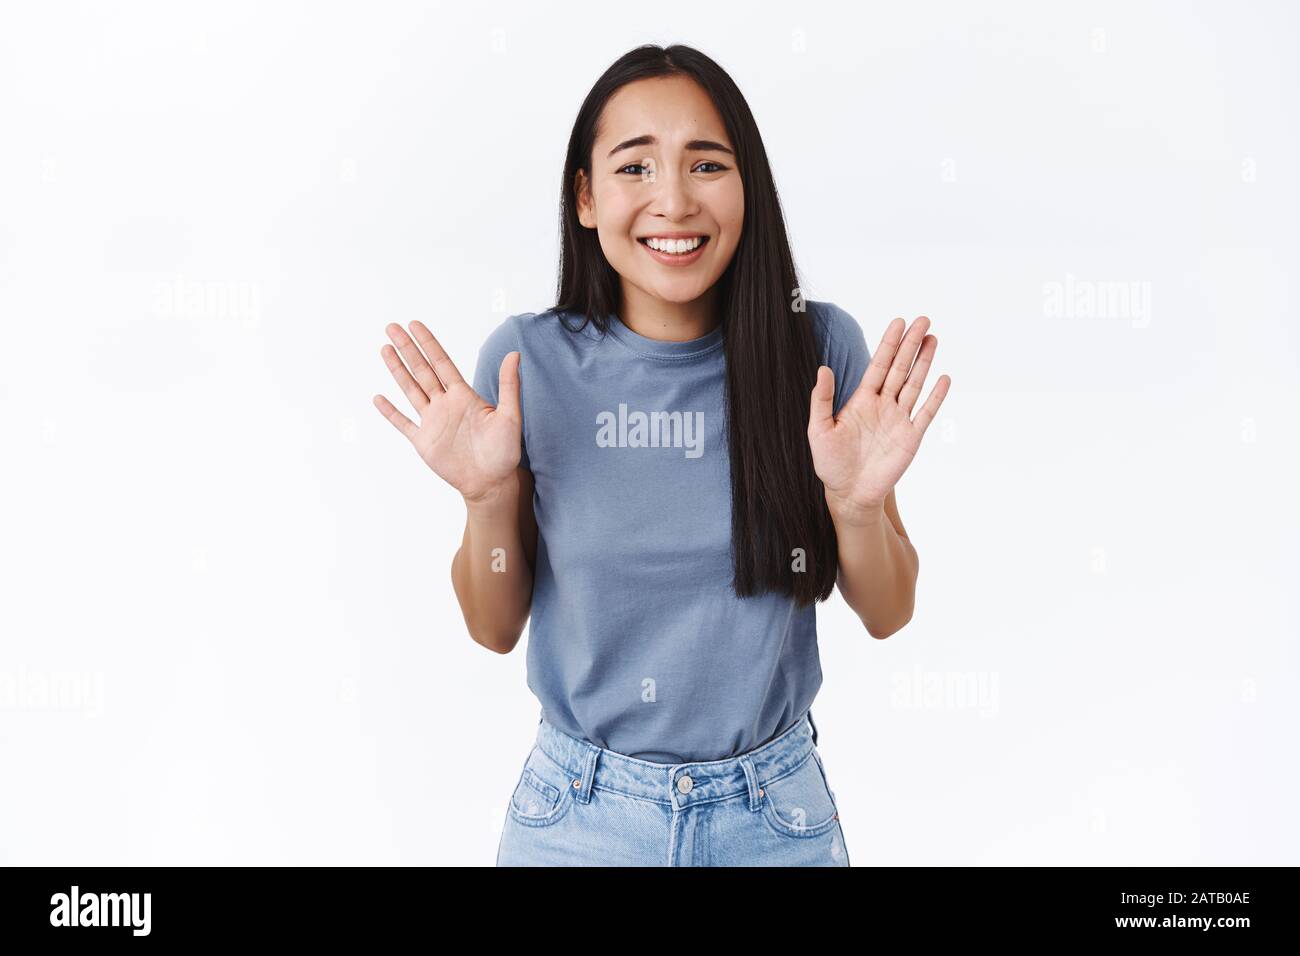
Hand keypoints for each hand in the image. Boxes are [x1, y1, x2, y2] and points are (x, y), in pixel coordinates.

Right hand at [372, 320, 521, 502]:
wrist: (492, 483)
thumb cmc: (504, 452)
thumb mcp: (510, 416)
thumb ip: (509, 385)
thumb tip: (515, 353)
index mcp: (463, 396)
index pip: (442, 363)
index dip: (428, 344)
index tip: (414, 325)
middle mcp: (445, 404)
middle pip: (422, 370)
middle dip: (407, 349)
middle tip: (391, 327)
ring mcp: (432, 422)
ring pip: (410, 390)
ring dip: (397, 370)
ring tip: (385, 349)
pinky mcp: (424, 442)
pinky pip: (403, 423)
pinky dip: (390, 412)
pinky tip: (378, 398)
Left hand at [807, 316, 950, 519]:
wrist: (849, 494)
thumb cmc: (830, 463)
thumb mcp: (819, 429)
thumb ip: (822, 400)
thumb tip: (823, 369)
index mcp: (862, 400)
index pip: (878, 365)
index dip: (889, 344)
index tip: (898, 322)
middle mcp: (883, 406)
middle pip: (900, 368)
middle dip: (911, 344)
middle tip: (923, 319)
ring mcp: (899, 420)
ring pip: (914, 384)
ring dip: (924, 362)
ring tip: (934, 338)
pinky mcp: (911, 438)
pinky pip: (926, 413)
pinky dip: (936, 397)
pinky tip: (943, 378)